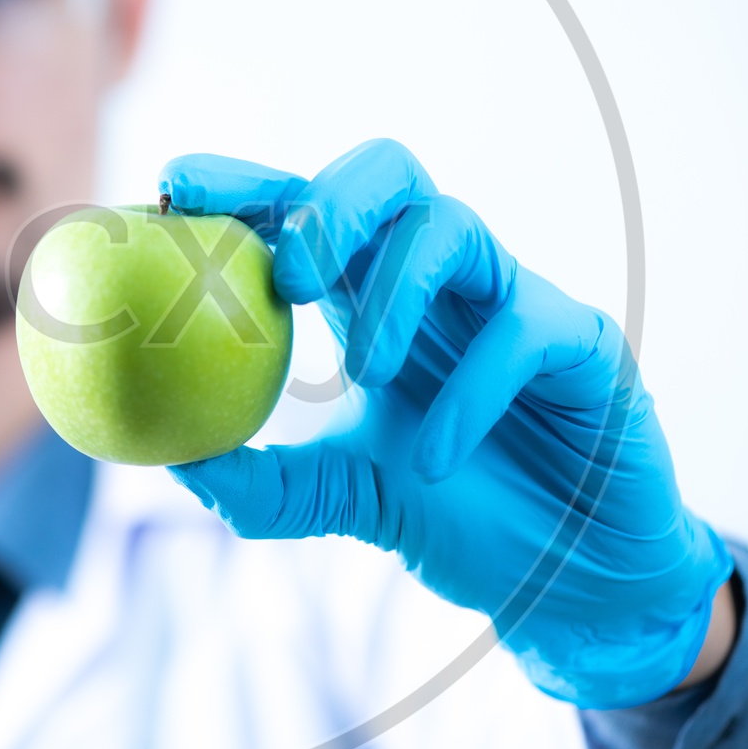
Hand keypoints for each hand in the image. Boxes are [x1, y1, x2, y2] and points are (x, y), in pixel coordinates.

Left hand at [160, 140, 732, 709]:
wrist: (564, 575)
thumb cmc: (451, 512)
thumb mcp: (340, 494)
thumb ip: (261, 482)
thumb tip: (170, 461)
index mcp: (370, 292)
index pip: (303, 209)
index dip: (241, 187)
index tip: (169, 188)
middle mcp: (438, 277)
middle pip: (385, 173)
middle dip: (327, 201)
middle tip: (286, 277)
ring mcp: (510, 296)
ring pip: (450, 227)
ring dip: (396, 291)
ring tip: (367, 374)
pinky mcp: (578, 338)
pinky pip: (524, 329)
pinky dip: (472, 389)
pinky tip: (438, 457)